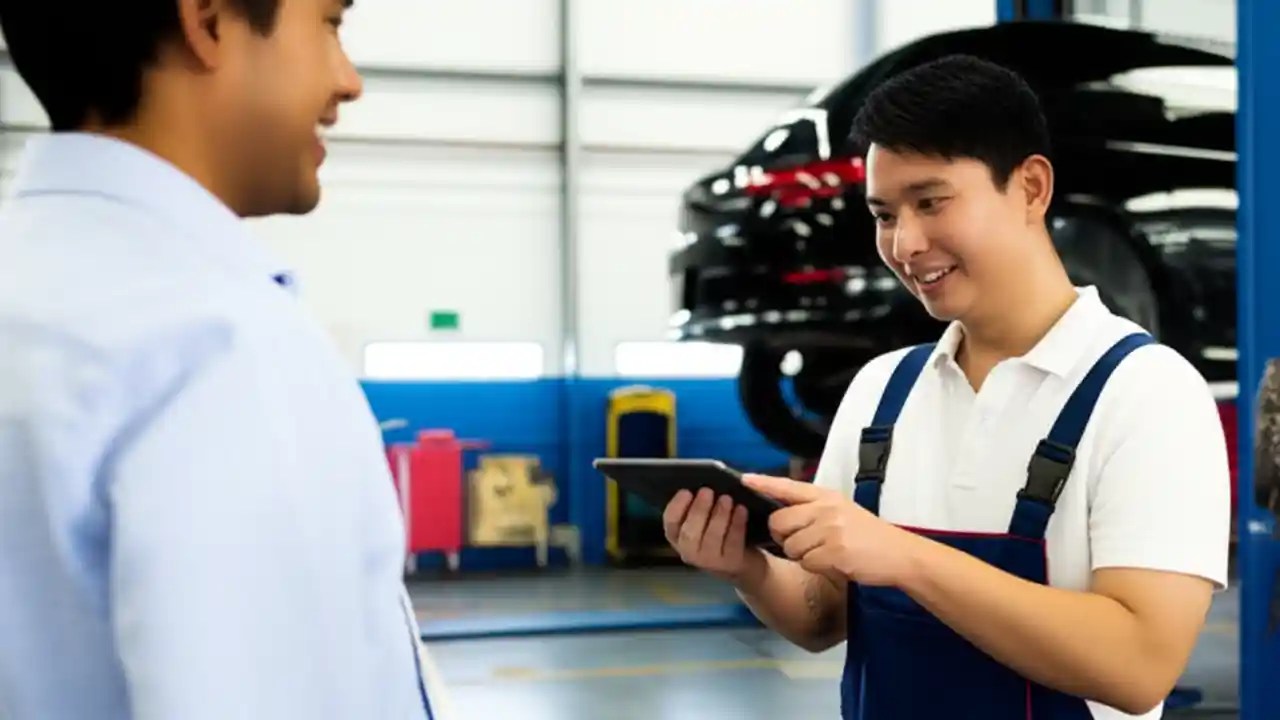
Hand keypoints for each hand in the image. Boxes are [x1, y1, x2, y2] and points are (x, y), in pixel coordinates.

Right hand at [663, 487, 765, 585]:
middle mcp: (690, 552)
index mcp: (679, 536)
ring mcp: (710, 562)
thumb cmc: (723, 531)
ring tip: (727, 498)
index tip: (686, 491)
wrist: (748, 560)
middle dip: (698, 510)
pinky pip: (732, 543)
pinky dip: (736, 524)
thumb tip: (701, 484)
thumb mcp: (708, 517)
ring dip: (719, 516)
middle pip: (689, 534)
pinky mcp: (731, 564)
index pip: (670, 523)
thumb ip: (700, 503)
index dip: (676, 507)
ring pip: (711, 538)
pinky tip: (742, 510)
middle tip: (707, 490)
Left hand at [743, 474, 920, 586]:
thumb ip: (814, 509)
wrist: (898, 554)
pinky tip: (834, 562)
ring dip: (803, 555)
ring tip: (826, 552)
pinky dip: (816, 567)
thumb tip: (781, 516)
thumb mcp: (842, 511)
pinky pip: (806, 562)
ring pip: (790, 546)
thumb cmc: (867, 535)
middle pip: (779, 521)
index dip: (764, 483)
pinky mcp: (834, 551)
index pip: (788, 486)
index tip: (745, 479)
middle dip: (783, 536)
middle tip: (805, 542)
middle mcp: (826, 509)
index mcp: (826, 496)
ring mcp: (830, 529)